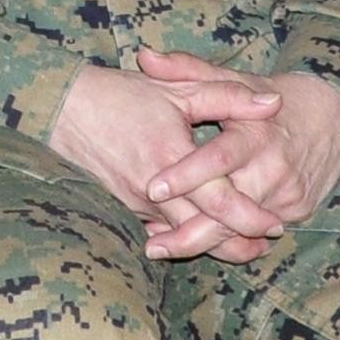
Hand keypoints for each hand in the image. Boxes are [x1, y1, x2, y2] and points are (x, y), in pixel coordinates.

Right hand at [49, 59, 287, 262]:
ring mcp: (135, 203)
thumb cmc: (121, 95)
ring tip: (242, 249)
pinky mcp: (122, 207)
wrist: (62, 109)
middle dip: (237, 243)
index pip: (220, 199)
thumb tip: (273, 105)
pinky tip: (198, 239)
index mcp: (172, 156)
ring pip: (179, 238)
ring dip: (211, 246)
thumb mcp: (177, 90)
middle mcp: (153, 189)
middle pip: (203, 231)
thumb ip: (227, 96)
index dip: (251, 216)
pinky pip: (157, 232)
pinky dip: (180, 239)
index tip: (277, 225)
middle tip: (265, 245)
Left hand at [129, 52, 339, 237]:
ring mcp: (288, 195)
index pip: (218, 160)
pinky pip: (257, 232)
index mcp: (255, 134)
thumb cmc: (274, 97)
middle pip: (228, 211)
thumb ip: (188, 71)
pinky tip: (198, 242)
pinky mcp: (298, 212)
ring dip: (202, 242)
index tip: (153, 188)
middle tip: (151, 247)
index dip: (186, 176)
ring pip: (241, 230)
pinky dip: (229, 239)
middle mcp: (274, 169)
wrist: (335, 116)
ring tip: (162, 248)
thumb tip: (144, 57)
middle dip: (189, 233)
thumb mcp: (235, 79)